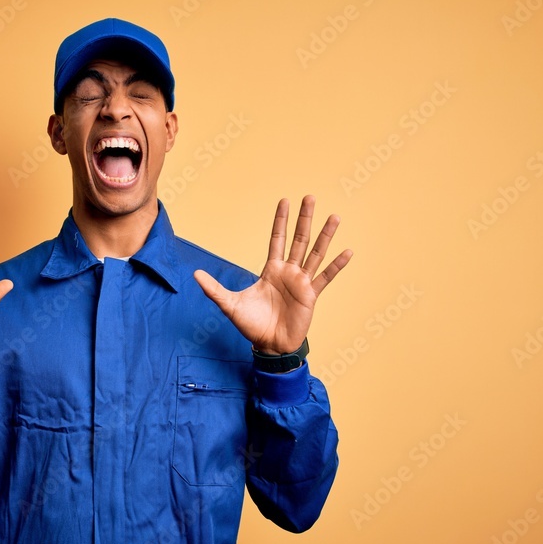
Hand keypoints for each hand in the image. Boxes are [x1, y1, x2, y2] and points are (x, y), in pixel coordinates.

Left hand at [194, 195, 351, 354]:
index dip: (280, 221)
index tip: (285, 201)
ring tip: (334, 216)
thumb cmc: (251, 325)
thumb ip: (214, 289)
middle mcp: (288, 272)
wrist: (269, 346)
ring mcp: (301, 282)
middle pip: (298, 239)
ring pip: (315, 253)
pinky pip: (326, 277)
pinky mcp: (311, 296)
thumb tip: (194, 275)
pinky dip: (337, 265)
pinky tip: (347, 252)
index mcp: (271, 270)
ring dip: (325, 235)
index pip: (277, 239)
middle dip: (304, 219)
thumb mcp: (229, 305)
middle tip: (310, 197)